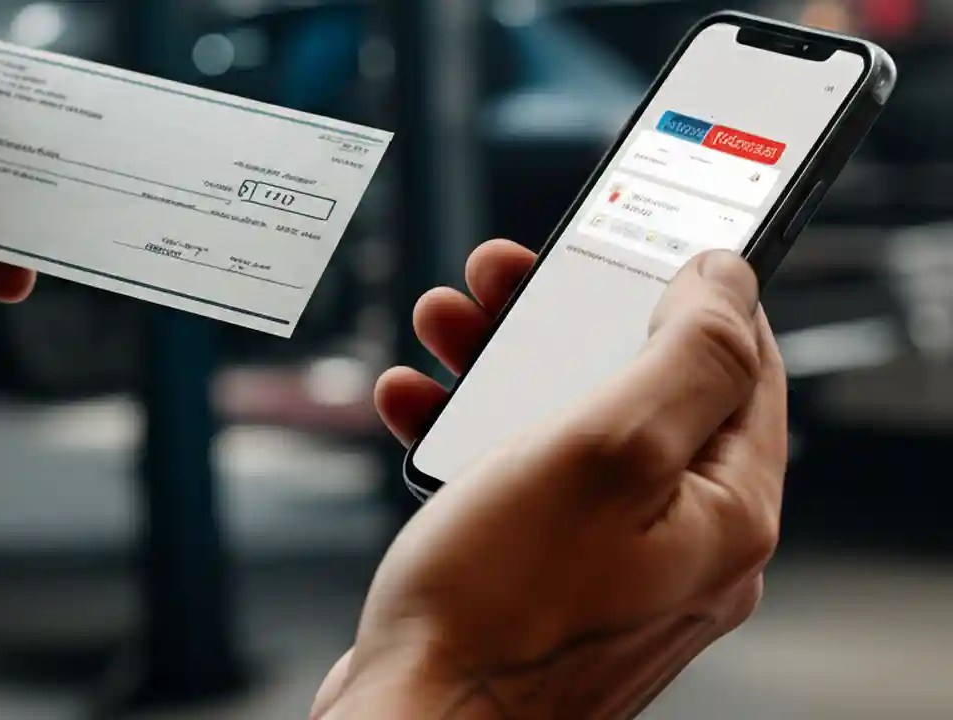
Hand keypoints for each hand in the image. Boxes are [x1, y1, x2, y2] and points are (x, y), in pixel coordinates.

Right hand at [313, 240, 787, 718]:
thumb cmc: (495, 608)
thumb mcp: (602, 452)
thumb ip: (687, 356)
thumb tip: (729, 282)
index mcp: (722, 512)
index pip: (744, 368)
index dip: (688, 292)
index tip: (633, 244)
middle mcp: (679, 542)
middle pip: (641, 391)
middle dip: (568, 321)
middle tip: (509, 281)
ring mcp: (610, 564)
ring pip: (571, 430)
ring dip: (508, 367)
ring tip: (447, 330)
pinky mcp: (545, 579)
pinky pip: (523, 482)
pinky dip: (474, 434)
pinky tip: (420, 407)